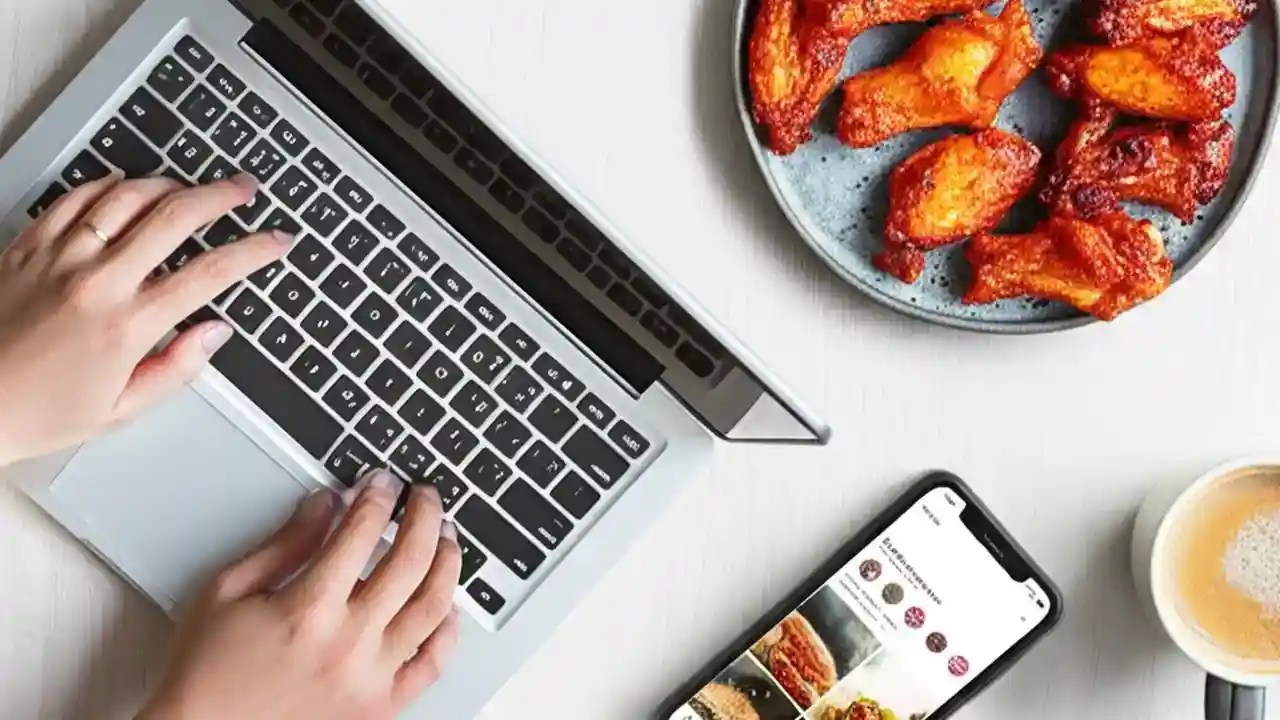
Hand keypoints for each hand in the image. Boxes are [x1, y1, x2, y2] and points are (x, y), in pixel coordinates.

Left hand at [0, 174, 288, 464]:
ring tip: (190, 187)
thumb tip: (213, 332)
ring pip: (127, 196)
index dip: (254, 251)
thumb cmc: (35, 412)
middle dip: (221, 196)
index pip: (210, 272)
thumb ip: (177, 367)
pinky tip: (124, 185)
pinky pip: (74, 199)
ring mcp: (59, 258)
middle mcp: (96, 282)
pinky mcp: (27, 248)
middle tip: (243, 191)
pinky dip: (106, 185)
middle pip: (175, 215)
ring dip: (169, 184)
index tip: (276, 241)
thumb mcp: (121, 409)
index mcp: (127, 326)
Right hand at [140, 470, 462, 719]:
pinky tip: (447, 606)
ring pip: (433, 607)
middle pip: (410, 561)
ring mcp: (370, 678)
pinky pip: (432, 664)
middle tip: (426, 496)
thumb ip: (285, 543)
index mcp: (308, 610)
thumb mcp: (229, 590)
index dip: (378, 498)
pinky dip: (448, 631)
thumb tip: (326, 503)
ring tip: (446, 536)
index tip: (383, 483)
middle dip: (425, 515)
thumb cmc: (207, 669)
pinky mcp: (379, 707)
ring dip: (447, 562)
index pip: (361, 534)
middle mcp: (348, 644)